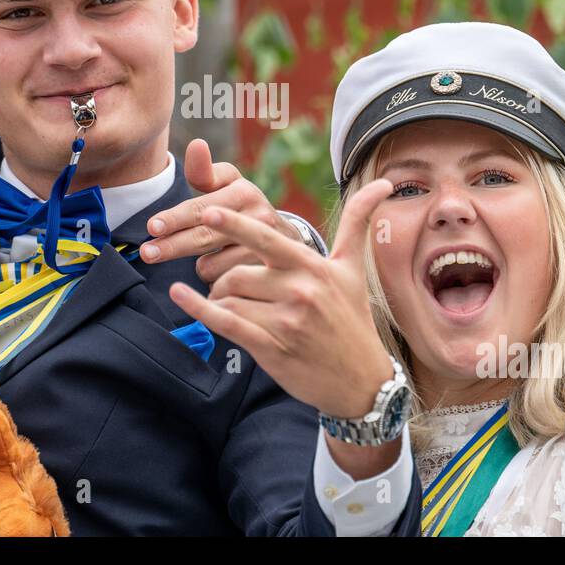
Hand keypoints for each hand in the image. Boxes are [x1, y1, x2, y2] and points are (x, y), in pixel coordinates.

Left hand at [141, 137, 305, 281]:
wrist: (286, 240)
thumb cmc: (244, 207)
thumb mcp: (229, 184)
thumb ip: (205, 171)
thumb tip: (196, 145)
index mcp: (244, 192)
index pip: (202, 207)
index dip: (175, 218)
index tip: (152, 226)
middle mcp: (257, 219)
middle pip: (204, 236)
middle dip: (171, 245)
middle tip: (147, 253)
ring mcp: (262, 249)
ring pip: (210, 264)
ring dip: (199, 265)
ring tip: (207, 258)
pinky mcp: (263, 275)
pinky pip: (221, 282)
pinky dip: (213, 279)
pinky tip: (221, 272)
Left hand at [168, 178, 395, 419]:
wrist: (362, 381)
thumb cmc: (353, 318)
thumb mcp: (353, 269)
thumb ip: (357, 223)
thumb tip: (383, 184)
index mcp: (312, 266)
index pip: (266, 238)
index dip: (234, 225)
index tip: (209, 212)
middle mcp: (299, 290)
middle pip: (237, 272)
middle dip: (223, 278)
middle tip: (226, 286)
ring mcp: (285, 322)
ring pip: (229, 297)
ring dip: (217, 299)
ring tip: (226, 304)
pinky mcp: (271, 349)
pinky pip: (226, 324)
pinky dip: (199, 310)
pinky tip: (181, 296)